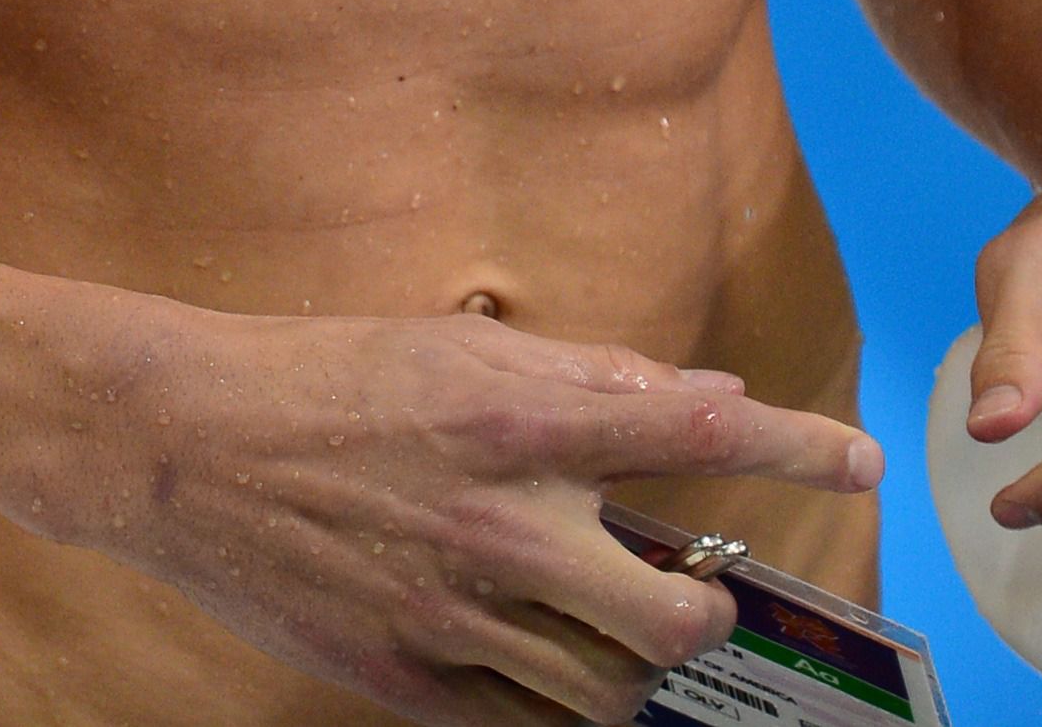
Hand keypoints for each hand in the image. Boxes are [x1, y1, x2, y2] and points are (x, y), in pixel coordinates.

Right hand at [91, 309, 883, 726]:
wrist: (179, 443)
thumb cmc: (323, 378)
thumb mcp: (456, 351)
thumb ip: (586, 377)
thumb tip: (703, 401)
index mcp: (520, 425)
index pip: (700, 440)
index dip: (801, 452)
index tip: (862, 461)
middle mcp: (503, 526)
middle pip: (676, 617)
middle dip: (703, 612)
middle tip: (685, 588)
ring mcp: (455, 615)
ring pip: (610, 689)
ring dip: (630, 664)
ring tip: (605, 626)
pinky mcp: (406, 680)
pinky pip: (524, 721)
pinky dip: (548, 698)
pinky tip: (529, 655)